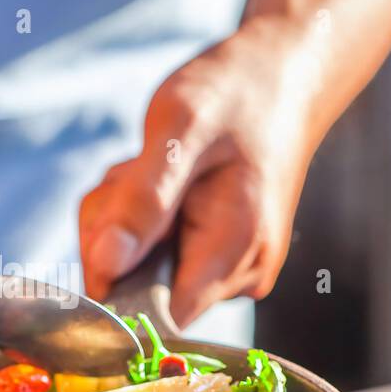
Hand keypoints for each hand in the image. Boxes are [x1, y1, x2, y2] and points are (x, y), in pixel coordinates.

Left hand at [79, 22, 318, 326]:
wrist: (285, 74)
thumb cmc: (237, 92)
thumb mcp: (179, 130)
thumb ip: (142, 202)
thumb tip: (105, 267)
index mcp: (234, 250)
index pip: (154, 317)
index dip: (113, 284)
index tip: (109, 227)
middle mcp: (239, 275)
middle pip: (137, 291)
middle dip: (113, 236)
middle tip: (132, 174)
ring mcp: (229, 270)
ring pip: (138, 270)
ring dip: (123, 220)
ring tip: (149, 168)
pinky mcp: (216, 257)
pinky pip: (154, 254)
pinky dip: (139, 219)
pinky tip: (159, 179)